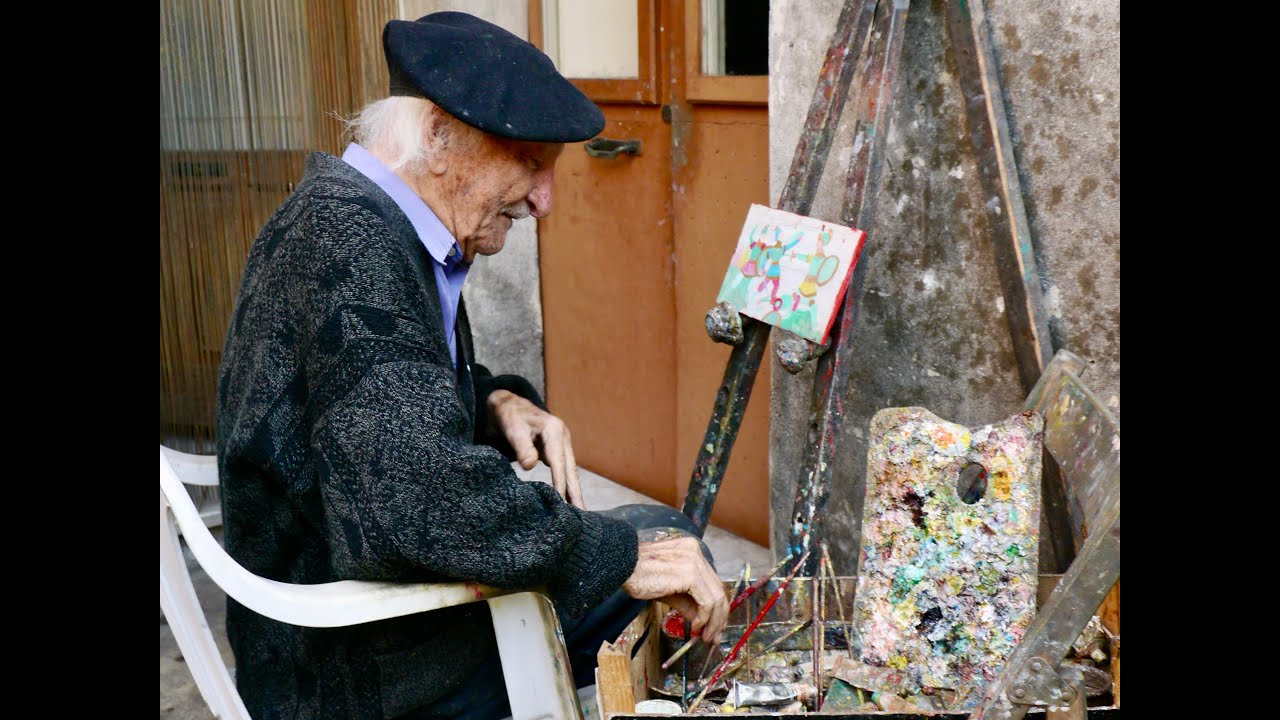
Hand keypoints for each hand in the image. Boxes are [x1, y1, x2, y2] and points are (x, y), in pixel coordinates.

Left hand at [487, 389, 584, 508]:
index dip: (561, 484)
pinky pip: (562, 470)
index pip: (559, 462)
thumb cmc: (508, 416)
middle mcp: (562, 437)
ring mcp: (561, 444)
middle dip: (576, 493)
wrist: (506, 404)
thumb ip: (521, 447)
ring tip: (578, 513)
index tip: (563, 504)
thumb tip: (529, 466)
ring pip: (569, 471)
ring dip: (573, 491)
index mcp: (554, 430)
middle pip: (571, 469)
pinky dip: (565, 485)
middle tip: (582, 515)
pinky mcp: (555, 450)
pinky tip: (566, 500)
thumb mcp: (513, 428)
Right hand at [622, 536, 728, 643]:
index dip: (717, 607)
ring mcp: (695, 561)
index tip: (713, 626)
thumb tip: (701, 622)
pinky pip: (706, 601)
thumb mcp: (669, 591)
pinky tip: (695, 627)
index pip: (713, 582)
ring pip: (716, 597)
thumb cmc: (639, 576)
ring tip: (705, 636)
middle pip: (718, 589)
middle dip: (719, 617)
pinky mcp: (691, 574)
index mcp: (691, 551)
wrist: (621, 566)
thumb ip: (687, 603)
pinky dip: (704, 617)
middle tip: (714, 636)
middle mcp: (696, 552)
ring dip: (713, 621)